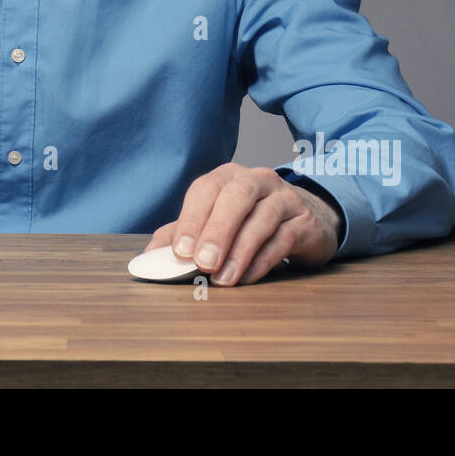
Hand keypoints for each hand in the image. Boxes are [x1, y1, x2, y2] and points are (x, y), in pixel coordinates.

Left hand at [145, 163, 341, 285]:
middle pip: (237, 196)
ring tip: (223, 279)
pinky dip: (263, 260)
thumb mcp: (214, 222)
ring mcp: (286, 198)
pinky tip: (246, 278)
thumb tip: (149, 257)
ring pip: (263, 218)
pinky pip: (284, 238)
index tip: (181, 252)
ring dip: (240, 251)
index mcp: (228, 176)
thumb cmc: (249, 222)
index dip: (192, 219)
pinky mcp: (306, 222)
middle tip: (202, 263)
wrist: (304, 223)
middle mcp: (258, 180)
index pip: (206, 189)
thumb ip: (182, 234)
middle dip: (217, 230)